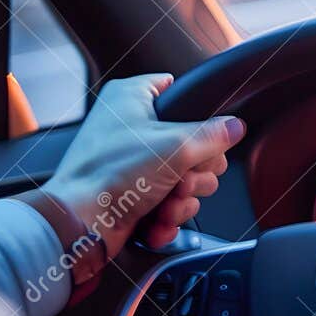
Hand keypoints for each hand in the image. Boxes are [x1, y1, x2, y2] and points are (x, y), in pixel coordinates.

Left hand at [42, 74, 246, 249]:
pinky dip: (168, 215)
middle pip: (193, 144)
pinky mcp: (134, 195)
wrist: (81, 225)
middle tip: (180, 176)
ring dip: (183, 197)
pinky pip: (170, 203)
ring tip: (166, 202)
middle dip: (194, 171)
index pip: (178, 91)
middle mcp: (131, 128)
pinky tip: (158, 219)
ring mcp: (132, 164)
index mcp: (132, 99)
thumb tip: (235, 127)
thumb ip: (214, 134)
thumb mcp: (175, 146)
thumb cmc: (108, 175)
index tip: (200, 136)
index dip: (195, 116)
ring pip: (185, 178)